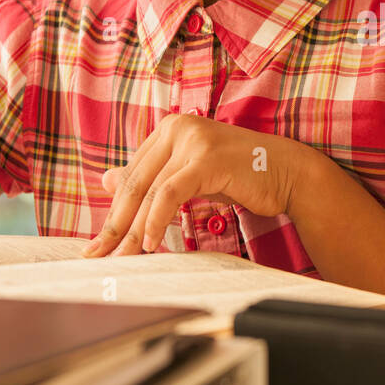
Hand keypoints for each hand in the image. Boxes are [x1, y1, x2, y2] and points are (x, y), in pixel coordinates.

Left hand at [83, 114, 310, 256]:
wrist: (288, 172)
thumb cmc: (241, 175)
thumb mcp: (191, 175)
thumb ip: (154, 177)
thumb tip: (106, 178)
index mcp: (169, 128)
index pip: (132, 175)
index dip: (115, 210)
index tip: (101, 241)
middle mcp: (177, 127)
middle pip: (135, 182)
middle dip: (115, 223)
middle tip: (96, 254)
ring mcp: (192, 140)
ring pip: (149, 190)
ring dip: (133, 229)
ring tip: (123, 257)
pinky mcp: (206, 158)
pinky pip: (170, 193)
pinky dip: (156, 220)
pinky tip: (150, 243)